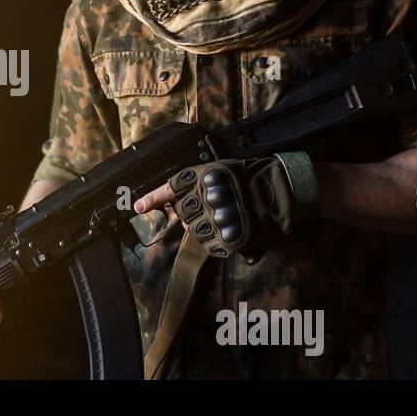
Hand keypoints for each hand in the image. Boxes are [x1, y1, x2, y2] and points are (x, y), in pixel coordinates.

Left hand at [133, 153, 318, 260]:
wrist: (278, 190)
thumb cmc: (248, 179)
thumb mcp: (218, 171)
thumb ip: (196, 186)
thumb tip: (176, 206)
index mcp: (201, 178)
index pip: (170, 189)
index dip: (153, 198)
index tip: (138, 207)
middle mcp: (205, 197)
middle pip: (184, 213)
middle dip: (194, 213)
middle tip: (214, 207)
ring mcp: (216, 218)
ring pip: (195, 230)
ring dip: (205, 228)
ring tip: (224, 218)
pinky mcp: (227, 236)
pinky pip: (211, 244)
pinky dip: (217, 241)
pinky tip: (230, 231)